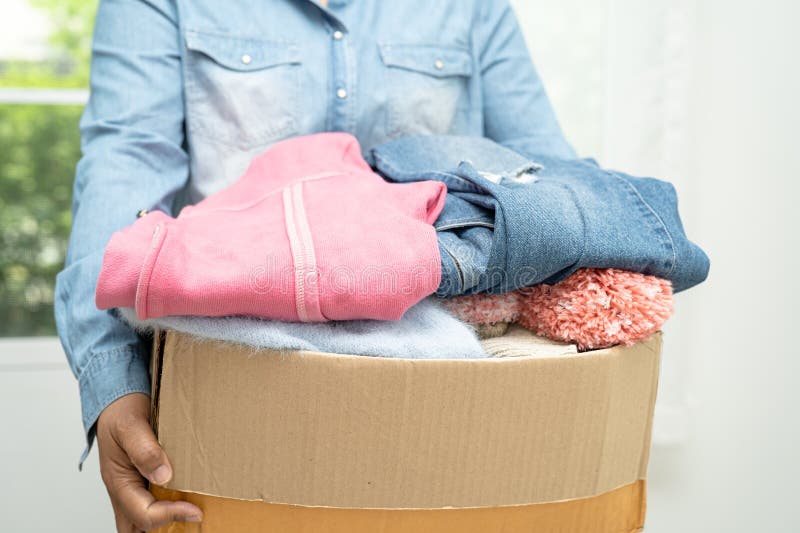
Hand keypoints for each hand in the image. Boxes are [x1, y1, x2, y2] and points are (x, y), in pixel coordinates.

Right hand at [97, 393, 202, 531]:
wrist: (117, 398)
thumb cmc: (120, 410)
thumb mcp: (130, 425)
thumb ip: (144, 450)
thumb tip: (163, 475)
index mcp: (119, 481)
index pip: (143, 513)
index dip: (170, 515)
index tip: (196, 510)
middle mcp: (124, 489)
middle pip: (137, 526)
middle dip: (162, 528)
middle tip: (192, 518)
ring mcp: (132, 486)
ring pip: (141, 519)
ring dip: (163, 522)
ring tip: (189, 513)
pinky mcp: (142, 480)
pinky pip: (150, 503)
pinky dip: (166, 507)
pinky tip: (186, 499)